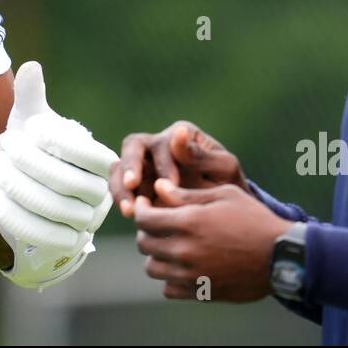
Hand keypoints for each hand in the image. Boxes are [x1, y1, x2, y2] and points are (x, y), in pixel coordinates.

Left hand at [0, 61, 117, 289]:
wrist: (32, 192)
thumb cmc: (36, 150)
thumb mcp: (32, 121)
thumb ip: (32, 96)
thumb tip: (31, 66)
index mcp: (103, 161)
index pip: (87, 152)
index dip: (57, 139)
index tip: (29, 127)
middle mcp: (101, 194)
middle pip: (66, 182)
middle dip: (27, 161)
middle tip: (1, 145)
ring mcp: (85, 223)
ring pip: (51, 208)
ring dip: (16, 185)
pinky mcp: (65, 245)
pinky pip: (39, 234)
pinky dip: (12, 213)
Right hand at [111, 122, 248, 217]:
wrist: (227, 209)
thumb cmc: (228, 183)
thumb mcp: (225, 169)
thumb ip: (202, 155)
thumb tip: (178, 134)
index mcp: (181, 136)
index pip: (163, 142)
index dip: (163, 162)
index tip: (171, 184)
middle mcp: (158, 146)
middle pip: (133, 146)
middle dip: (130, 166)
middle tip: (133, 185)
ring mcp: (145, 165)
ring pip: (120, 167)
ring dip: (121, 186)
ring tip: (130, 210)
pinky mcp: (137, 186)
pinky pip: (119, 187)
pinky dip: (121, 198)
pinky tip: (130, 214)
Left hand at [133, 179, 291, 301]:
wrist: (281, 257)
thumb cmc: (254, 219)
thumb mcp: (223, 195)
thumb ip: (186, 194)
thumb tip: (159, 187)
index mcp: (188, 222)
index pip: (143, 218)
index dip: (140, 209)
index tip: (146, 205)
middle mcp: (184, 250)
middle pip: (143, 243)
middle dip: (146, 230)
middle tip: (158, 223)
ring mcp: (191, 274)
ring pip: (152, 268)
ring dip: (156, 255)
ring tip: (170, 245)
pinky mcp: (200, 291)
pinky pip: (168, 289)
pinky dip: (170, 278)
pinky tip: (182, 265)